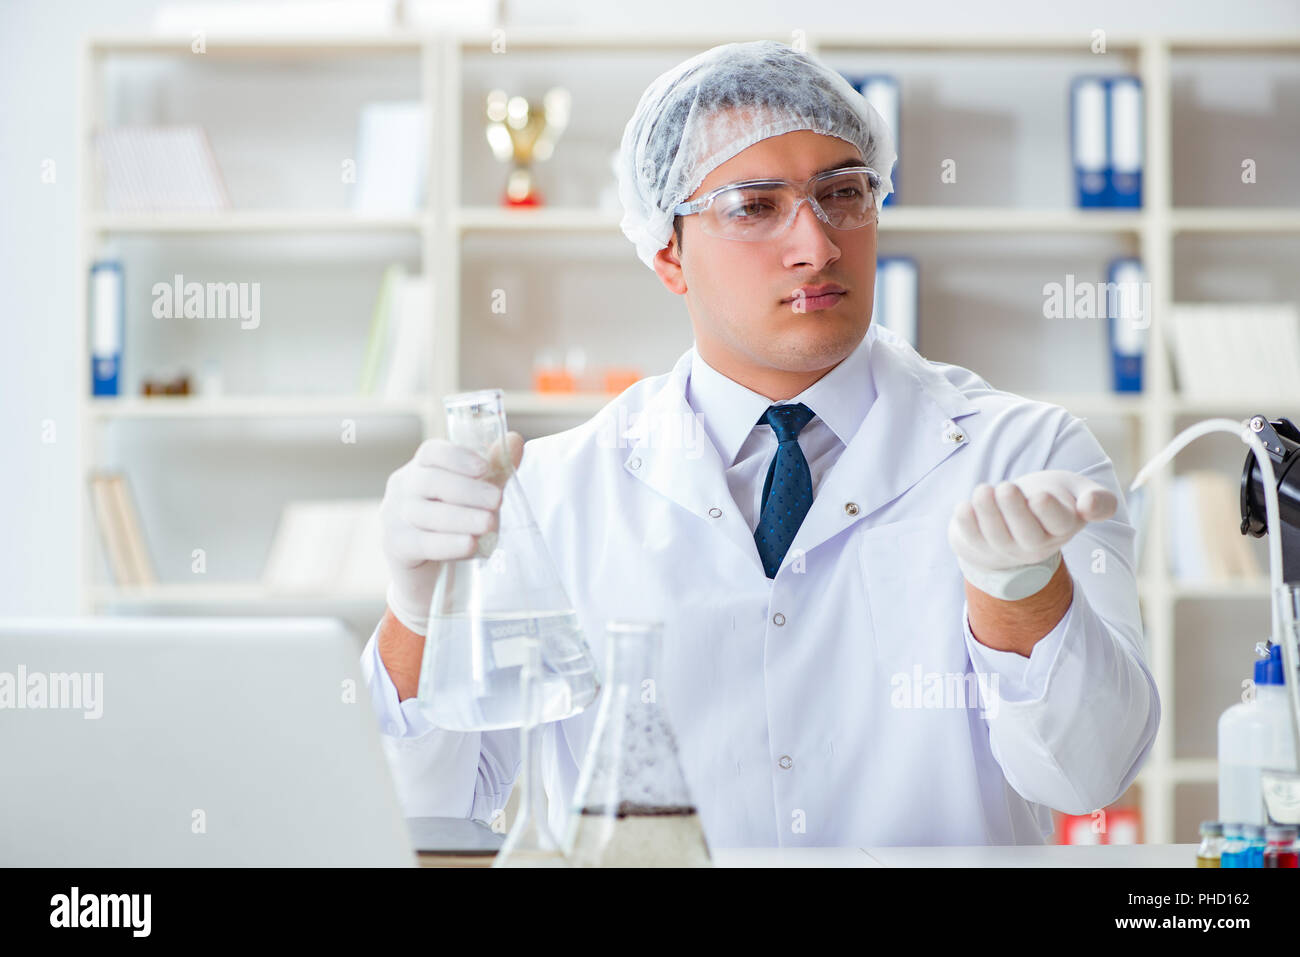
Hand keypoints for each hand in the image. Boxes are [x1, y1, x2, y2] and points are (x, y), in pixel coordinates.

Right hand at [380, 430, 524, 634]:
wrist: (431, 571)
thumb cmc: (455, 523)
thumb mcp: (478, 496)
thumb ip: (495, 470)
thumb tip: (514, 440)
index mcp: (421, 468)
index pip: (431, 452)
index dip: (457, 457)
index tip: (484, 467)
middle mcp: (403, 488)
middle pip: (430, 482)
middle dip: (467, 491)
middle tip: (497, 500)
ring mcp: (394, 516)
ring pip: (426, 514)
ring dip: (461, 518)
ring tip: (489, 524)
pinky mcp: (396, 546)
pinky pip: (421, 543)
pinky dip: (448, 544)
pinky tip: (469, 545)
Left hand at [947, 469, 1117, 597]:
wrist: (1017, 510)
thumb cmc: (1054, 497)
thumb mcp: (1080, 491)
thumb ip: (1098, 499)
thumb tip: (1089, 506)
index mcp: (1063, 526)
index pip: (1060, 524)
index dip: (1049, 512)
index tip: (1039, 496)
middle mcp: (1036, 543)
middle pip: (1028, 535)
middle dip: (1015, 512)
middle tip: (1006, 487)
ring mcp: (1007, 549)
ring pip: (998, 538)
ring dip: (988, 514)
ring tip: (983, 490)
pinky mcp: (981, 546)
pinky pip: (972, 540)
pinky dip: (966, 524)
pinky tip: (965, 505)